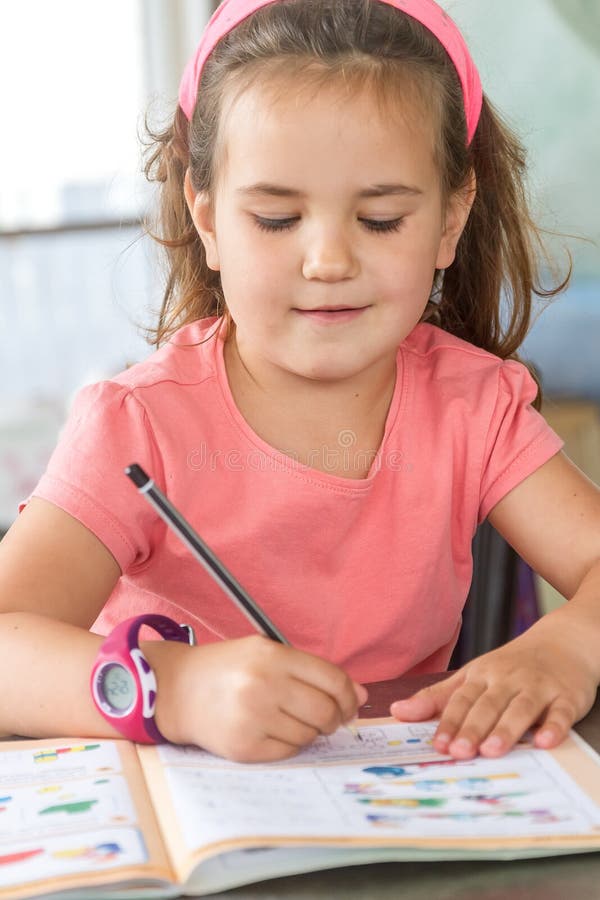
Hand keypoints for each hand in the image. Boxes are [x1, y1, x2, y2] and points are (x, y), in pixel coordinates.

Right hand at [155, 635, 366, 761]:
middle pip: (326, 711)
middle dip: (334, 719)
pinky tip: (271, 731)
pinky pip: (288, 752)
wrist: (176, 689)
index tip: (350, 705)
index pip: (333, 680)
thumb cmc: (228, 669)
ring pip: (309, 735)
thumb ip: (313, 670)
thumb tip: (360, 695)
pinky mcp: (243, 747)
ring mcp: (252, 717)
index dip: (349, 696)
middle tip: (325, 719)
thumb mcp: (266, 653)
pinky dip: (288, 745)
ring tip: (286, 719)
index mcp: (273, 656)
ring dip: (308, 732)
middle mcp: (263, 685)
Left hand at [389, 622, 597, 758]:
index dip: (449, 722)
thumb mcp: (474, 675)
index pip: (462, 699)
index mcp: (483, 675)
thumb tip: (398, 711)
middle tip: (459, 752)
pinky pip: (560, 712)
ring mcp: (538, 687)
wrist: (564, 641)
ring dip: (506, 729)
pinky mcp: (567, 697)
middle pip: (488, 705)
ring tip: (492, 750)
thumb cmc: (511, 666)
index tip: (437, 745)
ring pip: (521, 708)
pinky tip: (545, 742)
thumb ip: (439, 697)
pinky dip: (554, 727)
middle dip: (473, 728)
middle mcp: (508, 680)